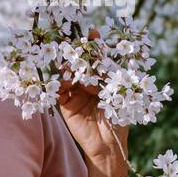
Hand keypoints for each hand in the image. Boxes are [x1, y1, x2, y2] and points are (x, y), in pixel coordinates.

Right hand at [58, 30, 130, 176]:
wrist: (110, 145)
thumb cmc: (119, 119)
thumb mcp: (117, 93)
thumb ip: (108, 76)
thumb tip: (103, 55)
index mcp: (103, 80)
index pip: (97, 59)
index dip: (94, 45)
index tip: (92, 32)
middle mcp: (88, 84)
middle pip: (80, 64)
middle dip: (77, 53)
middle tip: (74, 42)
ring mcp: (76, 94)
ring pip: (68, 76)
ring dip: (66, 68)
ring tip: (67, 63)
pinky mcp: (66, 105)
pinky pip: (59, 92)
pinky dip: (58, 85)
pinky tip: (61, 81)